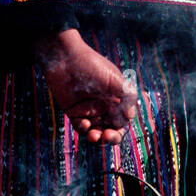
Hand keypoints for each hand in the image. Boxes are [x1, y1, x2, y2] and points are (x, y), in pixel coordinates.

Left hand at [36, 29, 136, 144]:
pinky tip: (84, 123)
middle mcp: (104, 105)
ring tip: (94, 136)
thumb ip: (126, 95)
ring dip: (97, 136)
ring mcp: (89, 109)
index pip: (123, 118)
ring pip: (97, 131)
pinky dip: (84, 129)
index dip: (123, 125)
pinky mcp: (74, 112)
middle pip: (112, 128)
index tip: (119, 122)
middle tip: (108, 137)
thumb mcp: (114, 78)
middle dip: (112, 136)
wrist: (64, 58)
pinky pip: (81, 127)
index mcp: (116, 98)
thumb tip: (130, 115)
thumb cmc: (91, 65)